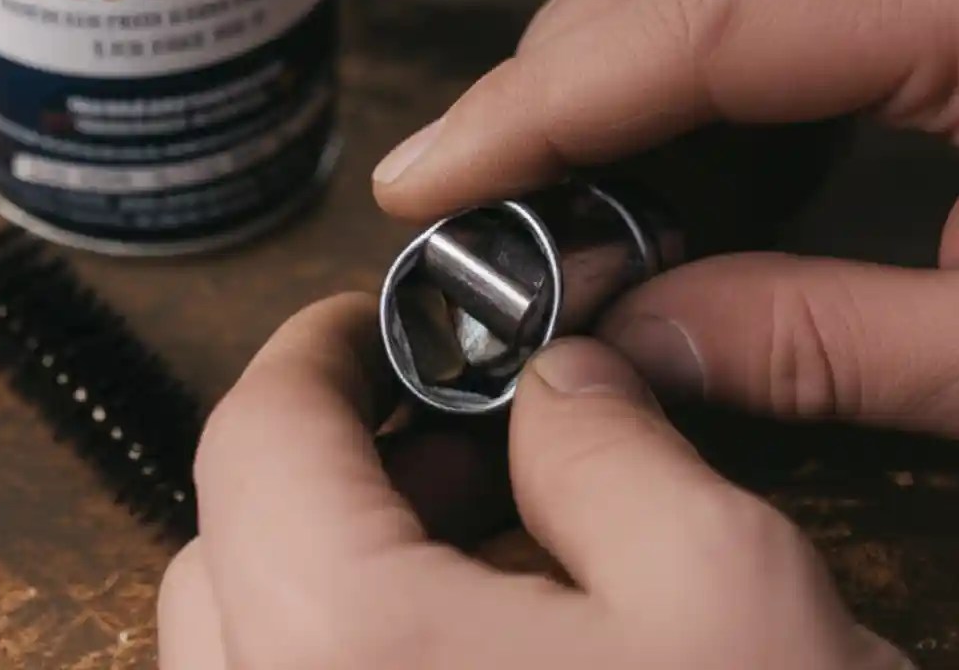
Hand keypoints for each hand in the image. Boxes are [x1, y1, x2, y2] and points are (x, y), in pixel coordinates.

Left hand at [157, 295, 912, 669]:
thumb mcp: (726, 595)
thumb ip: (613, 448)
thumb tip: (553, 380)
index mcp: (344, 649)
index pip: (256, 438)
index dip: (314, 351)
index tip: (369, 322)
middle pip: (232, 536)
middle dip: (337, 456)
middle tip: (455, 429)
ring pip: (247, 635)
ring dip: (340, 552)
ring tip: (481, 535)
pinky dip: (350, 644)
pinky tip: (469, 640)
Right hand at [372, 0, 958, 434]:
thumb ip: (821, 344)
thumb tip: (636, 346)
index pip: (697, 15)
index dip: (532, 105)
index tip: (424, 181)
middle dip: (546, 82)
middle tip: (473, 199)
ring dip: (602, 64)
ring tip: (552, 184)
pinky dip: (681, 55)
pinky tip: (665, 143)